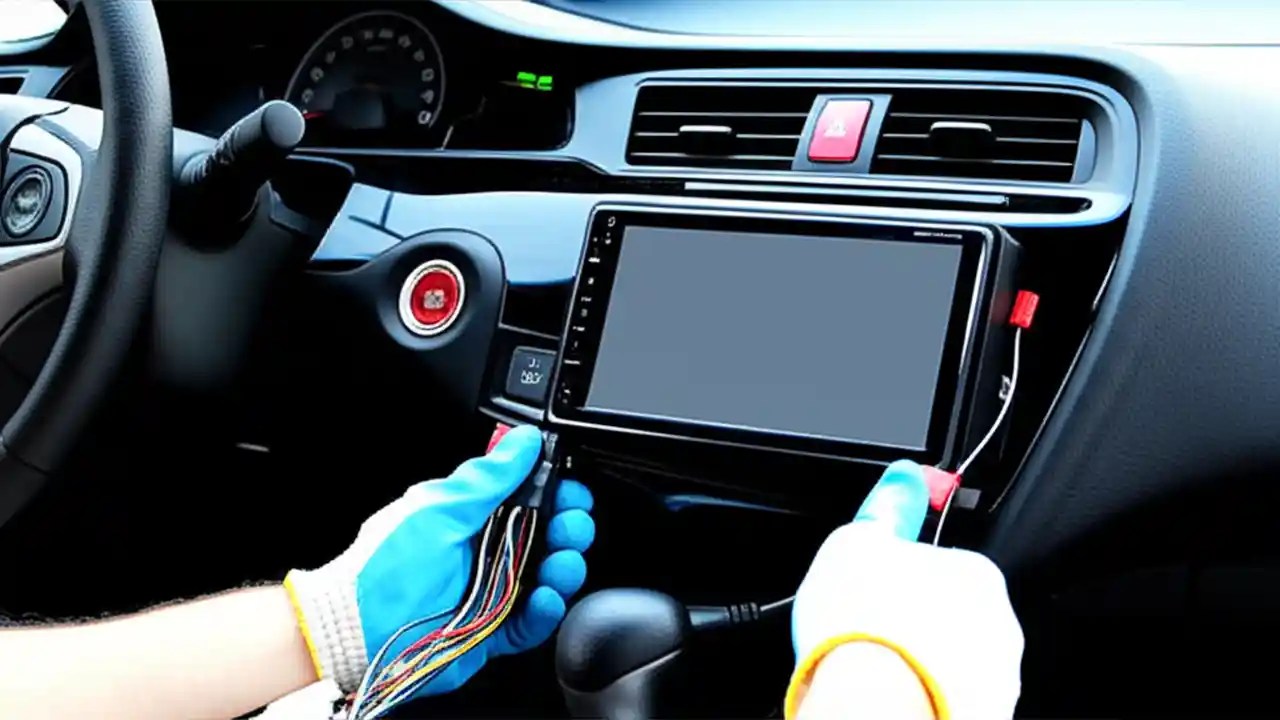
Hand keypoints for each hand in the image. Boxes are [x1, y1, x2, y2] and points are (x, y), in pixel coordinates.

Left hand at [283, 426, 595, 696]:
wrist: (356, 631)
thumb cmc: (384, 567)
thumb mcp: (438, 509)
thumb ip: (488, 477)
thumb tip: (523, 439)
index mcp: (474, 515)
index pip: (531, 496)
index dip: (557, 493)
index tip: (571, 491)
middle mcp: (486, 552)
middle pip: (548, 536)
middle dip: (569, 529)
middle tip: (570, 527)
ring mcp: (492, 592)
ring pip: (548, 577)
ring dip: (564, 568)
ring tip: (560, 565)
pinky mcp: (493, 632)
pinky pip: (533, 622)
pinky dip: (546, 611)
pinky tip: (546, 598)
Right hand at [787, 460, 1022, 719]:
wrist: (871, 706)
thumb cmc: (864, 624)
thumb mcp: (857, 542)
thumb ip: (887, 510)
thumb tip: (903, 478)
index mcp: (976, 574)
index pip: (943, 565)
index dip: (900, 577)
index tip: (871, 591)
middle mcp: (999, 627)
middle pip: (953, 615)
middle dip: (917, 621)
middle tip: (866, 631)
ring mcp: (996, 679)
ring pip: (955, 662)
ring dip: (923, 663)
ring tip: (872, 670)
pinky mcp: (983, 715)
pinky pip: (952, 700)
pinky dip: (925, 698)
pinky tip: (889, 697)